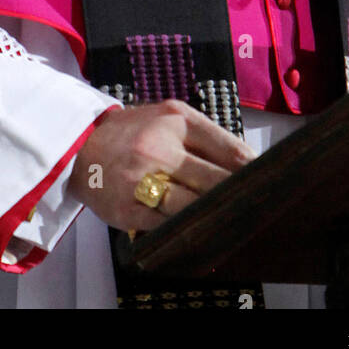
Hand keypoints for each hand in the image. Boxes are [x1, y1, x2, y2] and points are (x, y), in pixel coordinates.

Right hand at [69, 98, 254, 232]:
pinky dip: (187, 230)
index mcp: (176, 120)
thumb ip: (206, 137)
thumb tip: (248, 165)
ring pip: (194, 207)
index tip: (268, 183)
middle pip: (216, 182)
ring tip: (232, 221)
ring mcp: (141, 179)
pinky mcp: (127, 209)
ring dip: (215, 217)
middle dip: (238, 197)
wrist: (80, 146)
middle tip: (257, 206)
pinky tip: (199, 230)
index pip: (230, 150)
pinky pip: (168, 225)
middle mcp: (159, 146)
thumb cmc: (134, 132)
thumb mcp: (168, 117)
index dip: (253, 171)